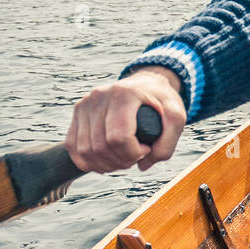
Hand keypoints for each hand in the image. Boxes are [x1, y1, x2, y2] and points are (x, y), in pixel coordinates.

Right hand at [65, 66, 186, 173]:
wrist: (147, 84)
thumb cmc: (162, 100)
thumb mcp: (176, 117)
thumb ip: (167, 143)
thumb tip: (143, 165)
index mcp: (123, 94)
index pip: (118, 137)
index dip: (133, 153)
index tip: (146, 150)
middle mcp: (99, 96)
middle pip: (101, 146)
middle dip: (120, 162)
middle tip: (135, 157)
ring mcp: (85, 104)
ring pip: (85, 150)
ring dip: (104, 164)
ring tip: (122, 159)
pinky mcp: (77, 112)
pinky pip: (72, 146)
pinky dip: (87, 161)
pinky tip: (104, 160)